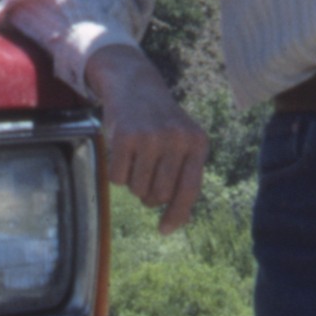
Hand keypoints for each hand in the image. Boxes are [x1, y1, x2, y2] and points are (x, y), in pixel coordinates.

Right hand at [84, 45, 208, 232]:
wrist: (135, 85)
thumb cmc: (161, 124)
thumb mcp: (183, 144)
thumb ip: (184, 178)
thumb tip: (177, 222)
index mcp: (198, 143)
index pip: (190, 190)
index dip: (177, 214)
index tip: (164, 230)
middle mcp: (178, 139)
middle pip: (160, 195)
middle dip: (149, 194)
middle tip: (146, 174)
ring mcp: (151, 137)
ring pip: (138, 190)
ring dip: (133, 183)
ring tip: (136, 159)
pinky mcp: (125, 137)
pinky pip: (117, 179)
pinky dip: (117, 173)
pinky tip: (122, 153)